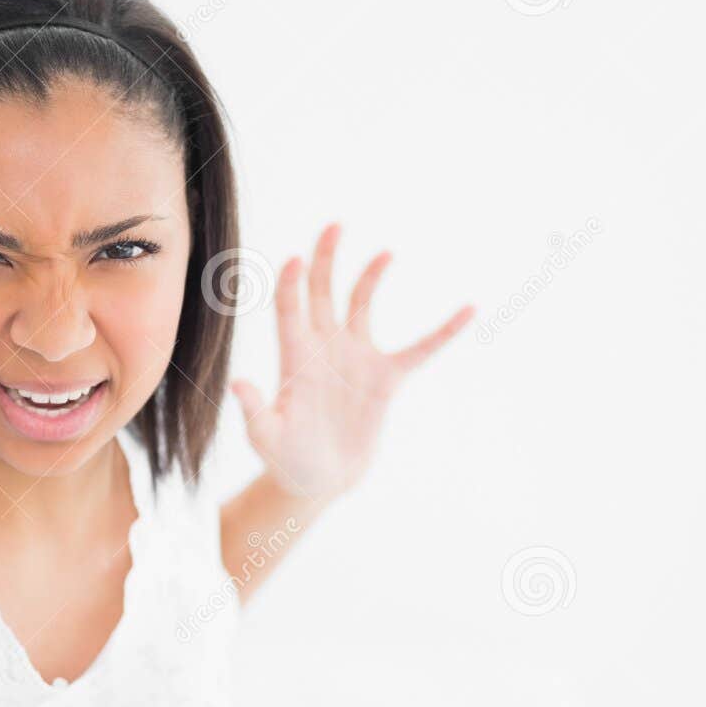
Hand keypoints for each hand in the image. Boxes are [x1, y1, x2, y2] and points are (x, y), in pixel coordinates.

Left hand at [230, 223, 472, 506]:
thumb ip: (255, 410)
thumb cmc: (285, 459)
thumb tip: (238, 384)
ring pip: (362, 305)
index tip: (294, 259)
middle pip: (322, 292)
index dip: (290, 284)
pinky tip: (468, 311)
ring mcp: (356, 359)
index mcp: (294, 358)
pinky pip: (420, 349)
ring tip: (384, 253)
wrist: (318, 480)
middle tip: (334, 226)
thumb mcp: (266, 437)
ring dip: (370, 277)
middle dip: (326, 259)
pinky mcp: (385, 378)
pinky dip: (443, 332)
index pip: (290, 310)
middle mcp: (324, 348)